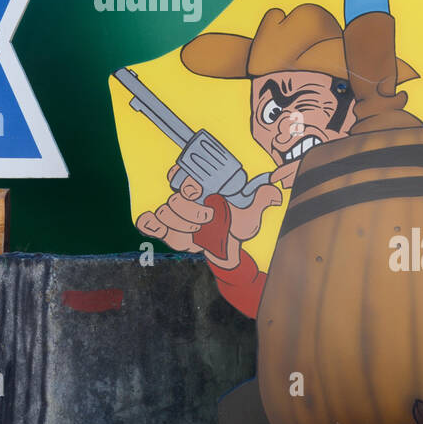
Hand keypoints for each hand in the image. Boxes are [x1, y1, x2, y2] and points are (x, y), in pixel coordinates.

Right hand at [135, 166, 282, 269]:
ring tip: (197, 231)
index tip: (197, 189)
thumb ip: (261, 199)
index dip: (183, 180)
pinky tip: (164, 229)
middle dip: (189, 212)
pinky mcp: (166, 232)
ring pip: (162, 214)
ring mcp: (172, 217)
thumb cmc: (235, 225)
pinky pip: (147, 223)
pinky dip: (151, 225)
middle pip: (172, 200)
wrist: (227, 248)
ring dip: (180, 224)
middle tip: (208, 218)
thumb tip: (275, 192)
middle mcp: (182, 200)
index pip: (177, 174)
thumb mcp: (250, 212)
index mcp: (198, 189)